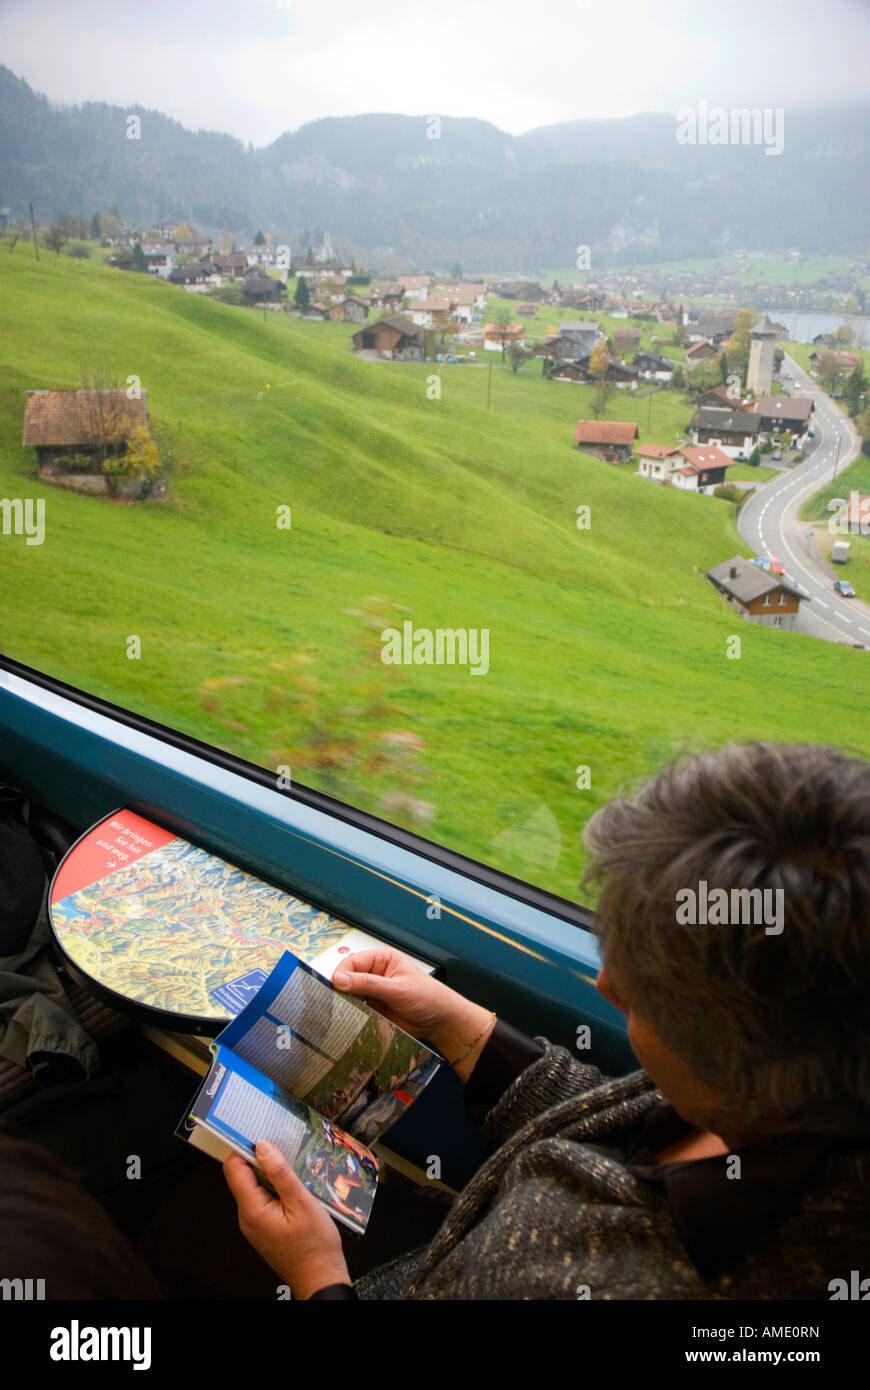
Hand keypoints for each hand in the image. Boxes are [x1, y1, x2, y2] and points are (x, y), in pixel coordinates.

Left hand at [223, 1140, 349, 1299]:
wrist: (320, 1278)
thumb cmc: (315, 1246)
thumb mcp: (302, 1203)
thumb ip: (280, 1174)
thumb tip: (263, 1147)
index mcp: (252, 1211)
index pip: (234, 1169)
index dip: (242, 1148)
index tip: (258, 1132)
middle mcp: (247, 1218)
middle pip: (242, 1177)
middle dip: (259, 1159)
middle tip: (281, 1146)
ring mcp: (254, 1225)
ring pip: (254, 1188)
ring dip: (269, 1174)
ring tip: (292, 1166)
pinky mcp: (264, 1228)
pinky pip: (262, 1200)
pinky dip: (274, 1188)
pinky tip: (293, 1186)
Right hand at [332, 947, 494, 1081]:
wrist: (442, 1022)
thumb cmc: (428, 998)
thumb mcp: (397, 989)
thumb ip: (369, 984)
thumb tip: (339, 979)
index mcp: (382, 959)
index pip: (352, 962)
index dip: (342, 974)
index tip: (335, 988)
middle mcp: (375, 974)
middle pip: (348, 979)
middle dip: (342, 991)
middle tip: (334, 1004)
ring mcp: (374, 993)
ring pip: (350, 997)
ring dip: (346, 1005)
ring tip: (342, 1014)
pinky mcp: (374, 1010)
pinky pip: (357, 1011)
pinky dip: (352, 1016)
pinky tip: (350, 1022)